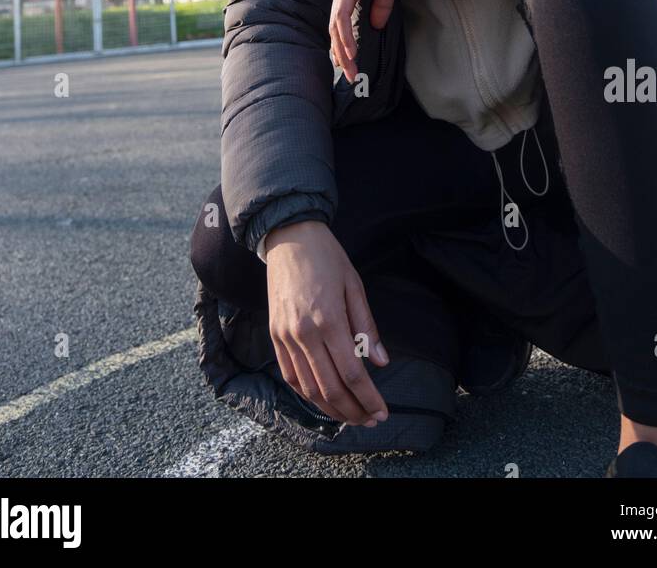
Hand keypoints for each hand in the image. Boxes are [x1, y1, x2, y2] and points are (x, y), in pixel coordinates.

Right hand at [265, 221, 390, 426]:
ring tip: (351, 416)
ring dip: (331, 408)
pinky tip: (322, 400)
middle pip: (330, 387)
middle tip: (371, 420)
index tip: (382, 412)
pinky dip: (306, 393)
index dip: (369, 398)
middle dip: (353, 410)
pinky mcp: (274, 335)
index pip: (352, 373)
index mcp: (328, 319)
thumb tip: (382, 362)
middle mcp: (304, 333)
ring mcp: (285, 336)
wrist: (288, 236)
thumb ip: (367, 326)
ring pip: (308, 388)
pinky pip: (290, 375)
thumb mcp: (354, 285)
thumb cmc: (327, 257)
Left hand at [329, 0, 412, 82]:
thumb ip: (381, 6)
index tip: (348, 63)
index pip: (340, 21)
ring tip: (350, 68)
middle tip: (349, 74)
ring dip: (342, 49)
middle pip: (334, 26)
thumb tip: (376, 26)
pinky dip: (345, 35)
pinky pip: (343, 15)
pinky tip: (351, 51)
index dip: (342, 43)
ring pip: (336, 24)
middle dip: (341, 53)